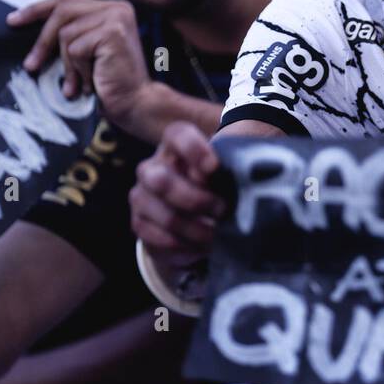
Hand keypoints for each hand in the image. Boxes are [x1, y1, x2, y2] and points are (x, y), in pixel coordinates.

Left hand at [8, 0, 152, 135]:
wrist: (136, 104)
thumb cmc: (109, 82)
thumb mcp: (87, 51)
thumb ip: (70, 32)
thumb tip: (27, 23)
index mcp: (112, 8)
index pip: (66, 0)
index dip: (37, 9)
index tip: (13, 21)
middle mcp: (117, 8)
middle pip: (62, 11)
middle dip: (42, 40)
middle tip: (31, 65)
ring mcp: (117, 18)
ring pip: (66, 33)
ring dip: (67, 64)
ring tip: (76, 84)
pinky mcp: (113, 33)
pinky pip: (76, 49)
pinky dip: (78, 71)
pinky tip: (90, 84)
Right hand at [129, 121, 226, 276]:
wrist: (195, 211)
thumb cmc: (216, 183)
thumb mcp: (225, 172)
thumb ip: (231, 169)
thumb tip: (245, 181)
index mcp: (174, 145)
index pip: (177, 135)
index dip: (194, 150)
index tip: (215, 168)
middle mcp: (151, 168)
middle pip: (161, 181)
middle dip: (196, 201)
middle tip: (224, 211)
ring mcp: (141, 196)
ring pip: (166, 217)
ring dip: (198, 231)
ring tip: (218, 236)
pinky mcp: (138, 224)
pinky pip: (161, 241)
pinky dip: (187, 248)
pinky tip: (203, 247)